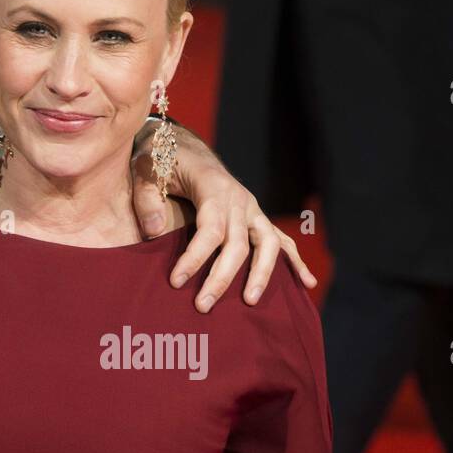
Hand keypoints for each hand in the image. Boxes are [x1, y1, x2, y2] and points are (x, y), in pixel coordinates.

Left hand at [131, 122, 315, 311]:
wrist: (182, 145)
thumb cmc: (160, 159)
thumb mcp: (145, 170)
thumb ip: (147, 200)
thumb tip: (154, 231)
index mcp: (213, 186)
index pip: (210, 228)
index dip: (195, 257)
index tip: (176, 281)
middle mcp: (239, 198)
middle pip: (239, 243)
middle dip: (222, 278)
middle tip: (203, 306)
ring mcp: (252, 208)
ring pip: (268, 244)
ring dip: (261, 274)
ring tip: (249, 302)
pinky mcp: (255, 217)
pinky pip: (281, 240)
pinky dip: (295, 261)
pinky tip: (306, 284)